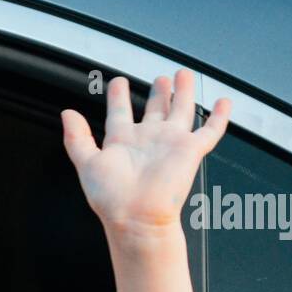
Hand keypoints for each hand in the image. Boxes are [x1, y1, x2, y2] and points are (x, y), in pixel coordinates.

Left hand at [61, 68, 230, 248]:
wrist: (136, 216)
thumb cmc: (111, 198)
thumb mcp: (86, 162)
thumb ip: (76, 137)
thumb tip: (67, 113)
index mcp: (122, 142)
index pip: (121, 112)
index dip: (119, 96)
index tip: (118, 82)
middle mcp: (147, 140)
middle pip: (155, 109)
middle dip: (158, 93)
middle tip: (161, 78)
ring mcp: (170, 144)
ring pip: (181, 111)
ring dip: (183, 93)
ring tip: (183, 75)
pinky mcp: (190, 151)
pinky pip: (209, 130)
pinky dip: (219, 117)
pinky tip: (224, 103)